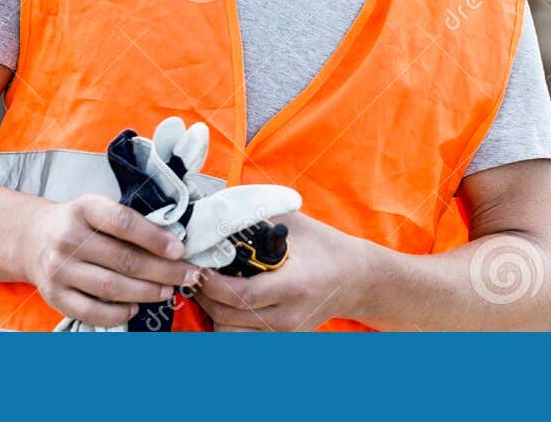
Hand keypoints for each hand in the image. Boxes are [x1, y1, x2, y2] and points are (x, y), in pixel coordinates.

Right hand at [23, 195, 199, 327]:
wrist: (32, 239)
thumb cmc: (80, 223)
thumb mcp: (98, 209)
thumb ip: (128, 223)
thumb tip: (173, 246)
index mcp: (84, 208)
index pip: (124, 222)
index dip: (155, 238)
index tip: (180, 250)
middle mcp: (68, 238)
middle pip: (124, 259)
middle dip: (163, 270)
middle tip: (188, 275)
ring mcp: (59, 269)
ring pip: (111, 287)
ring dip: (146, 292)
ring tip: (167, 291)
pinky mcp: (54, 296)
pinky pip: (92, 311)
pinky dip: (118, 313)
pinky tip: (136, 308)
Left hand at [193, 212, 371, 330]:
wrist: (355, 279)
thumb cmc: (324, 247)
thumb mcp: (295, 225)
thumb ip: (259, 218)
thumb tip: (222, 210)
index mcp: (294, 285)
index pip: (244, 295)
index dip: (214, 285)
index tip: (200, 268)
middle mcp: (289, 316)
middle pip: (230, 318)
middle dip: (205, 297)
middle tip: (195, 275)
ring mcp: (286, 333)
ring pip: (232, 334)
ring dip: (214, 313)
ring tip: (208, 289)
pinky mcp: (283, 339)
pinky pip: (244, 338)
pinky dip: (228, 323)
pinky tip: (225, 303)